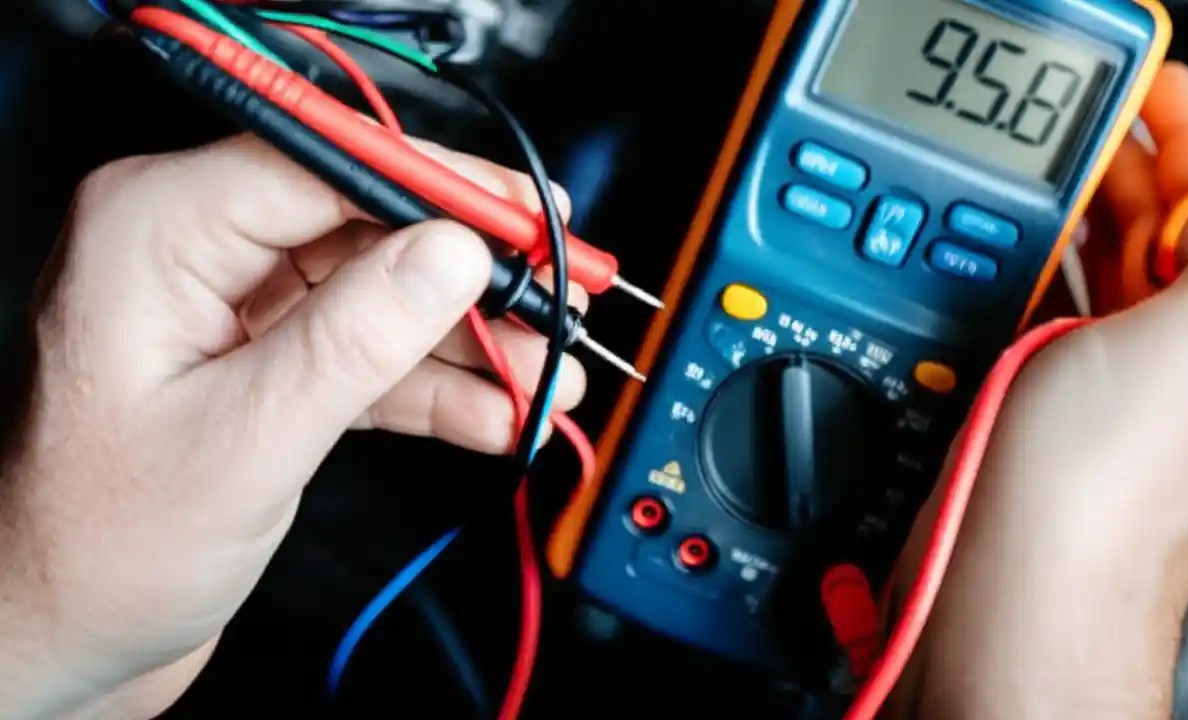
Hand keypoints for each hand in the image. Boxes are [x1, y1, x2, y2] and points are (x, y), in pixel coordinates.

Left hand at [0, 133, 584, 717]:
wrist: (60, 639)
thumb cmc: (92, 549)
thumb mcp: (242, 441)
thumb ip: (352, 341)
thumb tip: (448, 255)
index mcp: (157, 232)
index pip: (326, 167)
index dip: (442, 190)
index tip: (526, 220)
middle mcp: (195, 254)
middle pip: (369, 229)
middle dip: (470, 279)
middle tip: (554, 306)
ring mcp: (236, 311)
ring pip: (382, 296)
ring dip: (468, 341)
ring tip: (544, 377)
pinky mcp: (268, 367)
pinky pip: (370, 355)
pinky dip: (434, 385)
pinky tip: (493, 412)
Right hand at [887, 63, 1187, 718]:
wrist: (1009, 599)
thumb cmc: (1101, 495)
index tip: (1152, 82)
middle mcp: (1153, 370)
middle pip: (1142, 240)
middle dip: (1117, 167)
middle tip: (1078, 116)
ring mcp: (1076, 400)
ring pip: (1072, 284)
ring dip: (1053, 221)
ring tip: (1027, 170)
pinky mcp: (1006, 427)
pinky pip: (1010, 332)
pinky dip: (999, 286)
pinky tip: (979, 265)